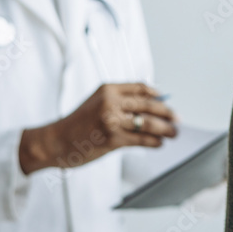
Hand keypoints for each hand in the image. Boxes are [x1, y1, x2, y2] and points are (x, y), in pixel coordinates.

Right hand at [19, 82, 177, 173]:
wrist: (55, 141)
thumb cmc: (77, 123)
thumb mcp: (97, 102)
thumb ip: (121, 101)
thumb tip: (152, 104)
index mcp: (108, 89)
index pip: (141, 87)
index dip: (158, 95)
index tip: (166, 101)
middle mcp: (111, 102)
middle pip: (149, 104)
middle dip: (167, 113)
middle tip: (177, 119)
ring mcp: (112, 120)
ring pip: (148, 123)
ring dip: (165, 129)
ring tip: (173, 133)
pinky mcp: (112, 139)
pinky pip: (141, 140)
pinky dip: (154, 142)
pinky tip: (159, 143)